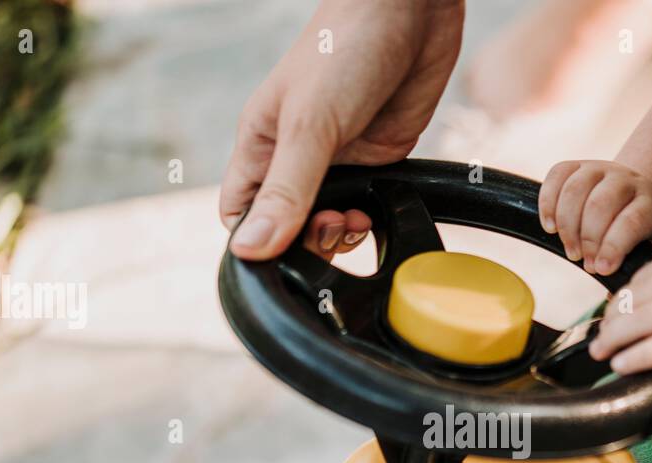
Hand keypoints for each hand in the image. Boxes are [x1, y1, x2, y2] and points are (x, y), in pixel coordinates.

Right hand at [221, 0, 463, 259]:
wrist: (411, 12)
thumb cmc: (345, 49)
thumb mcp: (308, 126)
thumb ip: (285, 191)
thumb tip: (249, 250)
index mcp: (262, 146)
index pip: (241, 215)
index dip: (257, 242)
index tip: (285, 249)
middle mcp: (295, 159)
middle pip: (287, 229)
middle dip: (307, 243)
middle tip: (333, 223)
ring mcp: (338, 162)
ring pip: (328, 224)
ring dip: (341, 237)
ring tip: (355, 217)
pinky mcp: (376, 161)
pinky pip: (367, 207)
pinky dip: (371, 220)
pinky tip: (377, 209)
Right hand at [538, 160, 651, 274]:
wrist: (637, 197)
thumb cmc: (644, 234)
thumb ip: (641, 273)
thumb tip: (619, 301)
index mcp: (650, 204)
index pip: (631, 220)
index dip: (613, 247)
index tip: (601, 270)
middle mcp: (627, 181)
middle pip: (599, 204)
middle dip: (587, 239)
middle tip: (584, 262)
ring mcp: (600, 169)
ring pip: (576, 188)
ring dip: (566, 225)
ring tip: (570, 250)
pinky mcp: (577, 165)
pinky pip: (556, 175)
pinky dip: (547, 202)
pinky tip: (550, 227)